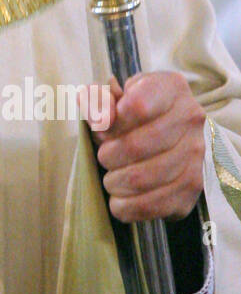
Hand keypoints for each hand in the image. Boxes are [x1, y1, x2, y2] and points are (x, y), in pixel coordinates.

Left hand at [83, 72, 204, 221]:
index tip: (105, 129)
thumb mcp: (111, 97)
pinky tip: (120, 198)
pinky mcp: (192, 187)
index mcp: (171, 88)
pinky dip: (126, 206)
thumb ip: (97, 100)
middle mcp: (190, 118)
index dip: (112, 122)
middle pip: (136, 146)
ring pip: (141, 179)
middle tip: (104, 158)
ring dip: (115, 182)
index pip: (137, 106)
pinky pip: (152, 205)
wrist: (167, 135)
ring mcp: (196, 154)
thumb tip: (102, 118)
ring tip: (112, 177)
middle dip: (108, 156)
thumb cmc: (131, 115)